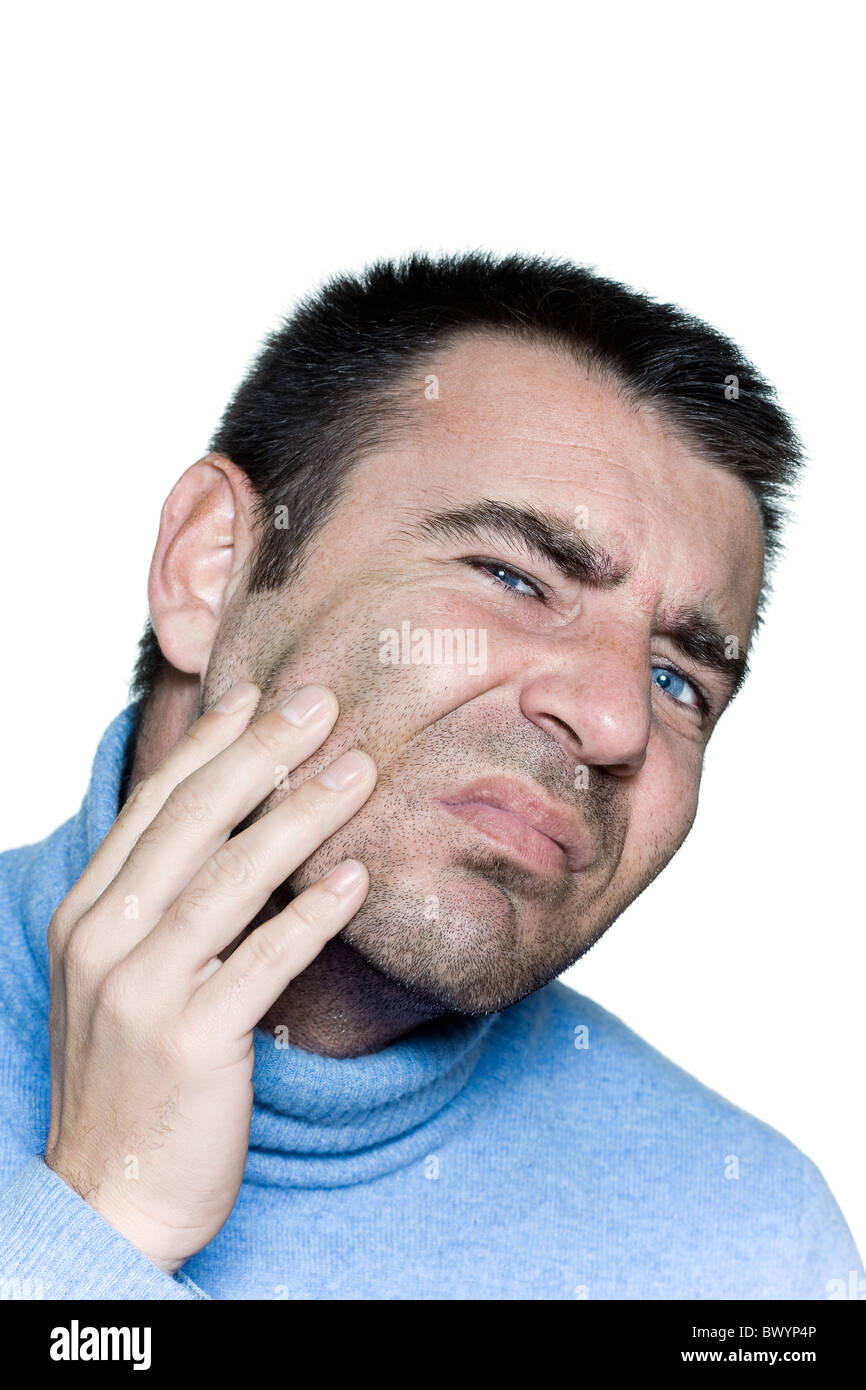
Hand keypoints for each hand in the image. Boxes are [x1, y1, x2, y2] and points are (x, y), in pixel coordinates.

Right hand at [44, 681, 375, 1273]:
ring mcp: (141, 993)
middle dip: (258, 755)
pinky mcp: (188, 1044)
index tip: (257, 695)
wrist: (109, 1196)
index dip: (208, 747)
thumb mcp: (127, 977)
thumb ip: (167, 905)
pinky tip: (353, 877)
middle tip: (320, 702)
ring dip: (297, 819)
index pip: (152, 810)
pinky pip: (259, 964)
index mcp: (87, 916)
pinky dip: (309, 917)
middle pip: (189, 827)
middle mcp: (104, 943)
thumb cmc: (134, 1076)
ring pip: (227, 883)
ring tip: (357, 771)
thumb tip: (242, 831)